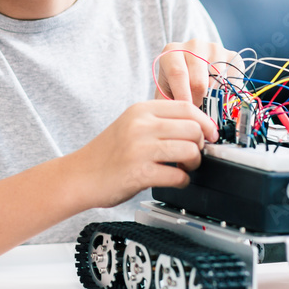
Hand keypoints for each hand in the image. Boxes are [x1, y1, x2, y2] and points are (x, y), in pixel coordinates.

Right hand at [72, 100, 217, 208]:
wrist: (79, 176)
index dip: (205, 122)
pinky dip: (182, 181)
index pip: (186, 107)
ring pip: (190, 150)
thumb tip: (197, 127)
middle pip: (193, 128)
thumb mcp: (130, 125)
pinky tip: (172, 180)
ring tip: (182, 168)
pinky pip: (178, 175)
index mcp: (140, 110)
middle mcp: (141, 126)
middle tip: (191, 155)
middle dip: (200, 145)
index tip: (210, 134)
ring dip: (193, 163)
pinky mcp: (140, 173)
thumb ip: (158, 122)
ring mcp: (140, 149)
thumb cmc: (107, 154)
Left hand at [156, 39, 244, 105]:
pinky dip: (229, 94)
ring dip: (214, 98)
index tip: (187, 113)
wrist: (194, 70)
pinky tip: (220, 96)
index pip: (178, 74)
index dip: (183, 97)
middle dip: (199, 102)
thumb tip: (177, 119)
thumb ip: (167, 103)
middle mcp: (193, 45)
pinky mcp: (232, 55)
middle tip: (197, 112)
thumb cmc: (177, 84)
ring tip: (207, 103)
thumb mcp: (165, 92)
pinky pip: (233, 80)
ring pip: (218, 81)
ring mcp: (214, 48)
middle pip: (199, 80)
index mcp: (172, 52)